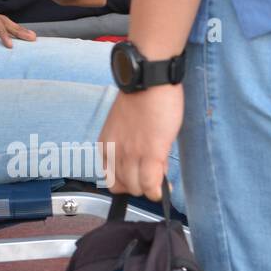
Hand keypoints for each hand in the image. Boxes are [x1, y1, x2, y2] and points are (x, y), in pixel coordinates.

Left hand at [99, 85, 183, 202]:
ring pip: (138, 189)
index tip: (140, 177)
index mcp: (105, 145)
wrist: (149, 80)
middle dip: (141, 185)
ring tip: (161, 173)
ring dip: (151, 188)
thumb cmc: (141, 98)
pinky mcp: (151, 153)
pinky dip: (158, 191)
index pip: (110, 180)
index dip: (128, 182)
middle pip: (124, 187)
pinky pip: (151, 185)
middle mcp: (114, 152)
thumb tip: (146, 167)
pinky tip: (165, 187)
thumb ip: (130, 147)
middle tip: (154, 173)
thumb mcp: (125, 127)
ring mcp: (132, 154)